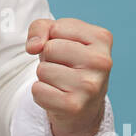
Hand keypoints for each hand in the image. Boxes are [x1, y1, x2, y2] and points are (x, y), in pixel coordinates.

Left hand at [25, 17, 111, 135]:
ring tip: (62, 82)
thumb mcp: (58, 36)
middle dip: (48, 58)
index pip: (56, 28)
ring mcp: (90, 85)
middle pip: (49, 49)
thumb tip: (33, 47)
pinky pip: (38, 90)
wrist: (85, 107)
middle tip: (64, 68)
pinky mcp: (74, 106)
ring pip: (42, 70)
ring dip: (45, 77)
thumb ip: (41, 27)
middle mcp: (101, 62)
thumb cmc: (70, 64)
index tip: (67, 49)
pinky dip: (41, 93)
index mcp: (102, 38)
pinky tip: (57, 96)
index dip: (52, 38)